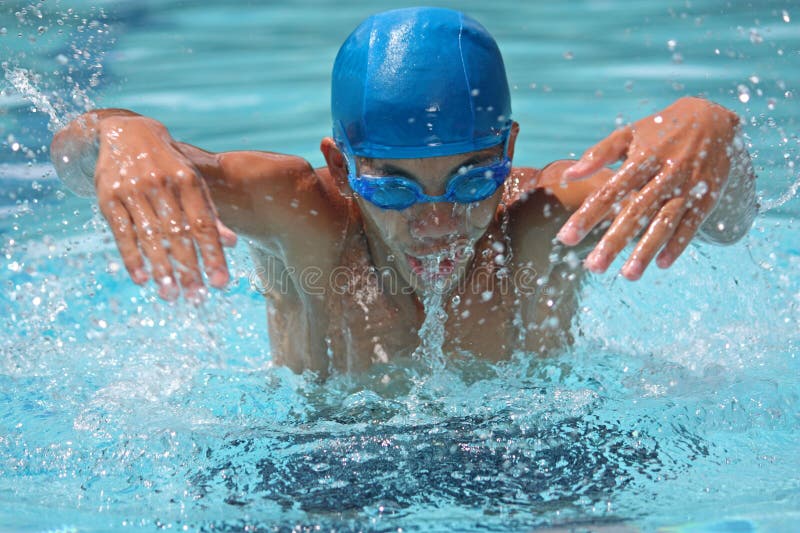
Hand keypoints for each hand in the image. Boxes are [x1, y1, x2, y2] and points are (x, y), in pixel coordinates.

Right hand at [94, 115, 236, 299]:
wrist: (124, 132)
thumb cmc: (168, 164)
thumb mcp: (193, 180)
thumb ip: (211, 212)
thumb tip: (232, 243)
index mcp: (188, 180)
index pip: (204, 225)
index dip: (213, 255)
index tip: (221, 283)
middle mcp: (161, 185)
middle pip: (178, 234)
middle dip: (189, 268)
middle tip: (197, 297)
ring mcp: (133, 191)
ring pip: (150, 237)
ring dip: (161, 269)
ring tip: (170, 295)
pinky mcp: (108, 197)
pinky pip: (122, 233)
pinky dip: (132, 258)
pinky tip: (142, 279)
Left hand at [556, 96, 738, 279]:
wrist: (714, 119)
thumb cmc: (660, 131)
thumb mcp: (628, 134)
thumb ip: (598, 154)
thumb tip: (567, 175)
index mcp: (642, 159)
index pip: (609, 192)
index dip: (587, 216)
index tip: (566, 238)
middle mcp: (665, 174)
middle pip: (636, 212)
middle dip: (614, 241)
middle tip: (594, 268)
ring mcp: (688, 186)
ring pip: (665, 222)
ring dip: (647, 250)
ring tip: (628, 276)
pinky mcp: (708, 196)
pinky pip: (692, 223)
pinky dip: (679, 244)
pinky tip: (662, 264)